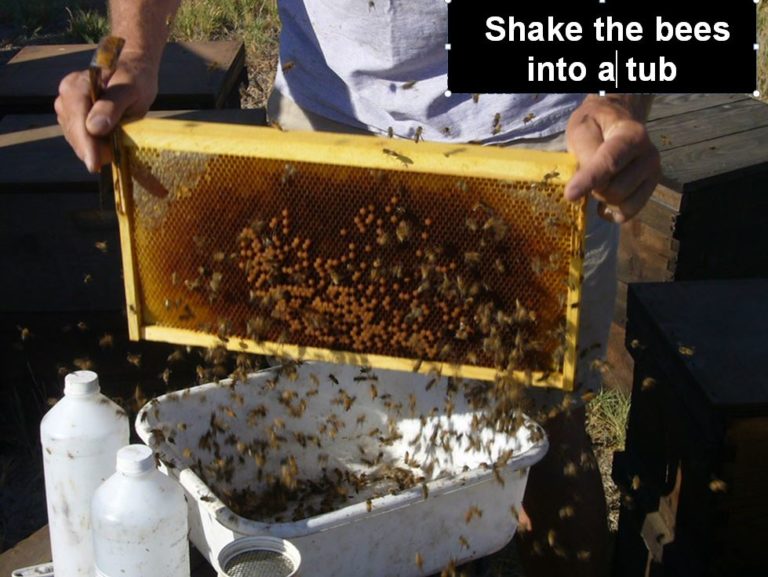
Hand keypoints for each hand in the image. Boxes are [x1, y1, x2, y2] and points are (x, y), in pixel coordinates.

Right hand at [54, 51, 158, 172]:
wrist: (135, 71)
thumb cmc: (135, 78)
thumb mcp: (130, 90)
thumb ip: (113, 106)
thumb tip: (94, 128)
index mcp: (76, 86)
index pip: (77, 120)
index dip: (86, 144)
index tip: (94, 164)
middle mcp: (66, 96)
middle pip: (74, 133)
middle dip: (93, 149)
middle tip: (114, 157)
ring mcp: (68, 108)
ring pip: (76, 139)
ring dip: (95, 149)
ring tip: (115, 147)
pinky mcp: (74, 119)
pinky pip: (81, 139)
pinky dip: (95, 146)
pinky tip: (108, 145)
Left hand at [564, 95, 660, 223]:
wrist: (612, 126)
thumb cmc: (593, 128)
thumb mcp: (581, 130)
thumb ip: (584, 153)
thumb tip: (584, 182)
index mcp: (632, 135)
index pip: (610, 162)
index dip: (589, 180)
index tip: (570, 195)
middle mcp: (649, 156)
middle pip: (614, 189)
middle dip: (593, 188)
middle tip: (587, 174)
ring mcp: (652, 175)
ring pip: (620, 203)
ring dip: (601, 198)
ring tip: (598, 182)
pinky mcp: (649, 191)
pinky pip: (627, 213)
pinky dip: (611, 211)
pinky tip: (603, 201)